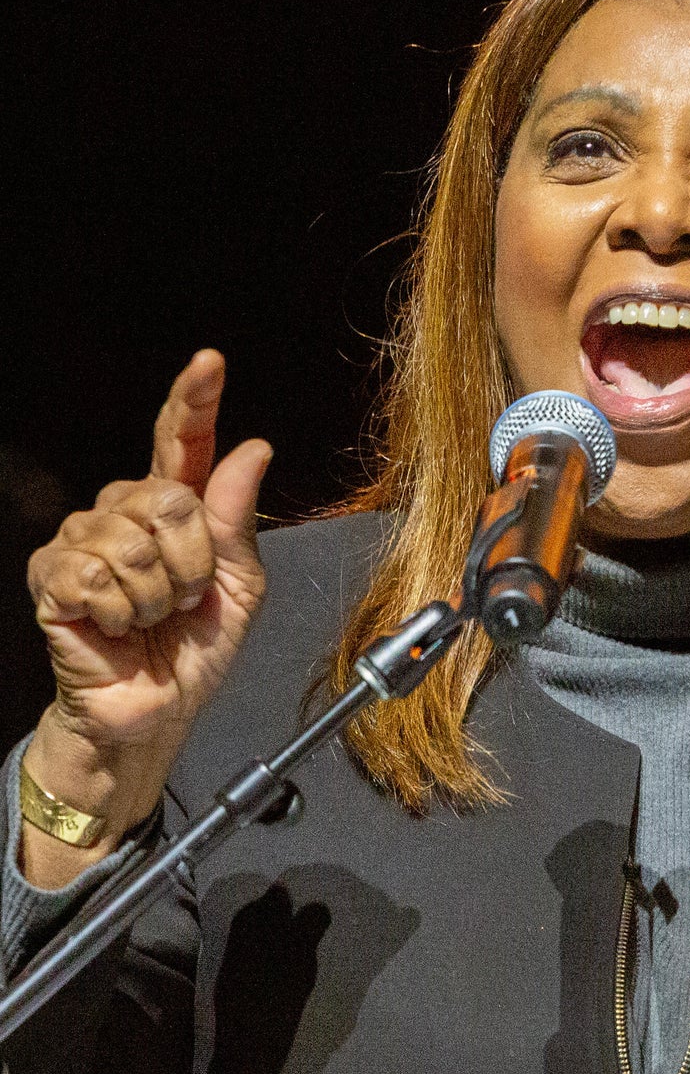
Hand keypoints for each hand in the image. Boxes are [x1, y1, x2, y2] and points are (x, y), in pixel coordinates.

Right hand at [20, 351, 271, 883]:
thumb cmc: (195, 650)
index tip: (210, 362)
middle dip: (193, 561)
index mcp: (175, 512)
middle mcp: (123, 514)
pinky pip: (97, 574)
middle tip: (188, 600)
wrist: (157, 711)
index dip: (193, 402)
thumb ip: (239, 521)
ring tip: (153, 618)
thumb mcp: (240, 589)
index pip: (181, 443)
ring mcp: (82, 541)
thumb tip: (252, 449)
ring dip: (159, 593)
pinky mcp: (53, 577)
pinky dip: (122, 612)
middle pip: (165, 496)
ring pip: (132, 539)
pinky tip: (118, 628)